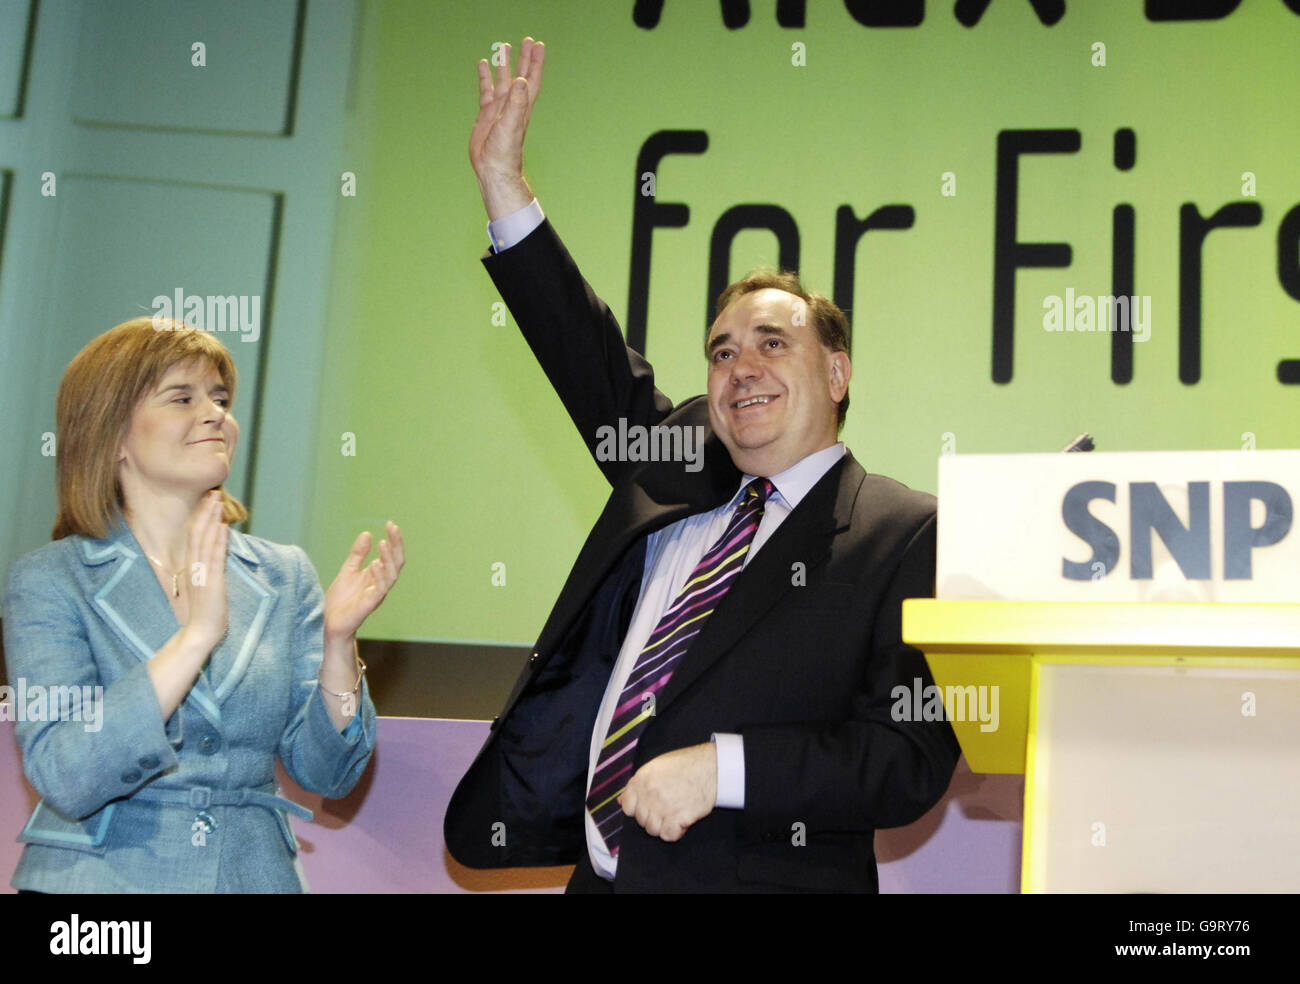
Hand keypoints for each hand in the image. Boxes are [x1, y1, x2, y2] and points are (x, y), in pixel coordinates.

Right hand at [182, 491, 228, 650]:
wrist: (200, 632)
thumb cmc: (205, 611)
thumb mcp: (205, 585)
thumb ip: (208, 569)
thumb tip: (216, 552)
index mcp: (191, 566)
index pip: (194, 537)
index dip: (200, 518)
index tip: (207, 501)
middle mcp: (194, 566)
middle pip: (197, 533)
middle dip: (205, 512)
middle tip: (213, 493)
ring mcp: (201, 573)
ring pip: (204, 540)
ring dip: (211, 520)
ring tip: (217, 502)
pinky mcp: (211, 581)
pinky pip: (214, 557)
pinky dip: (218, 540)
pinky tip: (222, 527)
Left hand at [323, 522, 404, 640]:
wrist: (329, 622)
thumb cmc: (340, 600)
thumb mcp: (348, 570)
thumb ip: (358, 554)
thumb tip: (368, 533)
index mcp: (378, 575)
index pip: (392, 555)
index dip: (393, 540)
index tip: (390, 524)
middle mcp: (381, 584)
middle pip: (397, 562)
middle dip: (396, 545)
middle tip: (392, 528)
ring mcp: (377, 594)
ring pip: (392, 575)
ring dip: (389, 559)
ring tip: (383, 543)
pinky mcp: (369, 604)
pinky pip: (380, 589)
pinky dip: (380, 576)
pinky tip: (374, 563)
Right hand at [470, 36, 544, 218]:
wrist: (493, 167)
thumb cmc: (505, 150)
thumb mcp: (511, 124)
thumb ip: (516, 102)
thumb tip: (520, 79)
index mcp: (521, 105)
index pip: (531, 78)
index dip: (536, 62)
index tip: (538, 45)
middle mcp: (512, 104)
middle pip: (520, 75)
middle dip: (524, 59)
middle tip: (526, 40)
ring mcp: (499, 108)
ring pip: (503, 80)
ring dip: (504, 65)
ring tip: (503, 47)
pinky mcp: (487, 114)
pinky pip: (486, 91)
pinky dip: (485, 78)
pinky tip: (482, 66)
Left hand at [619, 743, 717, 841]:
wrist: (712, 767)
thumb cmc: (687, 764)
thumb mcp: (658, 766)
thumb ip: (639, 783)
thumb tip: (622, 800)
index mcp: (642, 779)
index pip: (627, 806)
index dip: (638, 809)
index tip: (649, 806)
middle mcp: (650, 793)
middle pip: (641, 820)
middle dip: (653, 817)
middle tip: (668, 808)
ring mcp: (663, 806)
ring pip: (653, 830)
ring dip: (664, 825)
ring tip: (676, 813)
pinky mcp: (679, 817)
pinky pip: (668, 835)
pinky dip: (676, 831)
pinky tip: (682, 820)